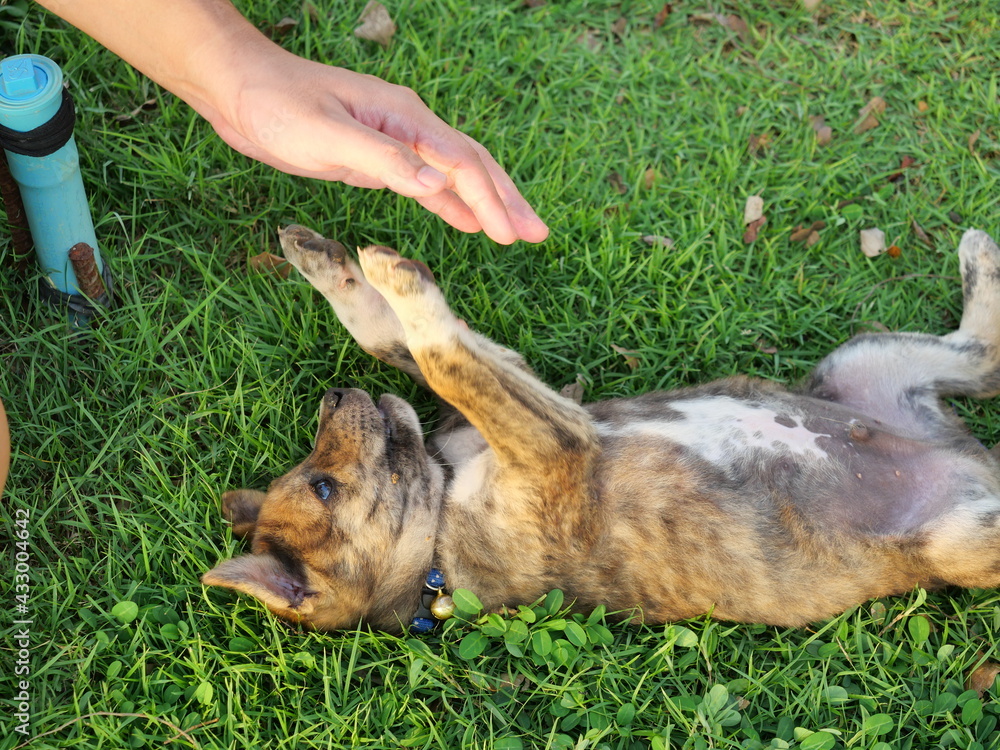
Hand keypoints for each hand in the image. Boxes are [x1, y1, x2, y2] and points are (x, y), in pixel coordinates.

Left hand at [209, 52, 548, 244]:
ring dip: (487, 204)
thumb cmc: (276, 106)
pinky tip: (467, 221)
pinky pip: (427, 183)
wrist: (239, 89)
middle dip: (506, 200)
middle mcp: (409, 127)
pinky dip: (451, 203)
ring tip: (518, 233)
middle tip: (538, 234)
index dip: (489, 201)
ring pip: (455, 176)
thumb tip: (437, 184)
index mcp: (404, 117)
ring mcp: (396, 142)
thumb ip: (382, 159)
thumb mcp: (326, 135)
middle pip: (473, 166)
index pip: (461, 164)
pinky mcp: (378, 159)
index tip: (511, 235)